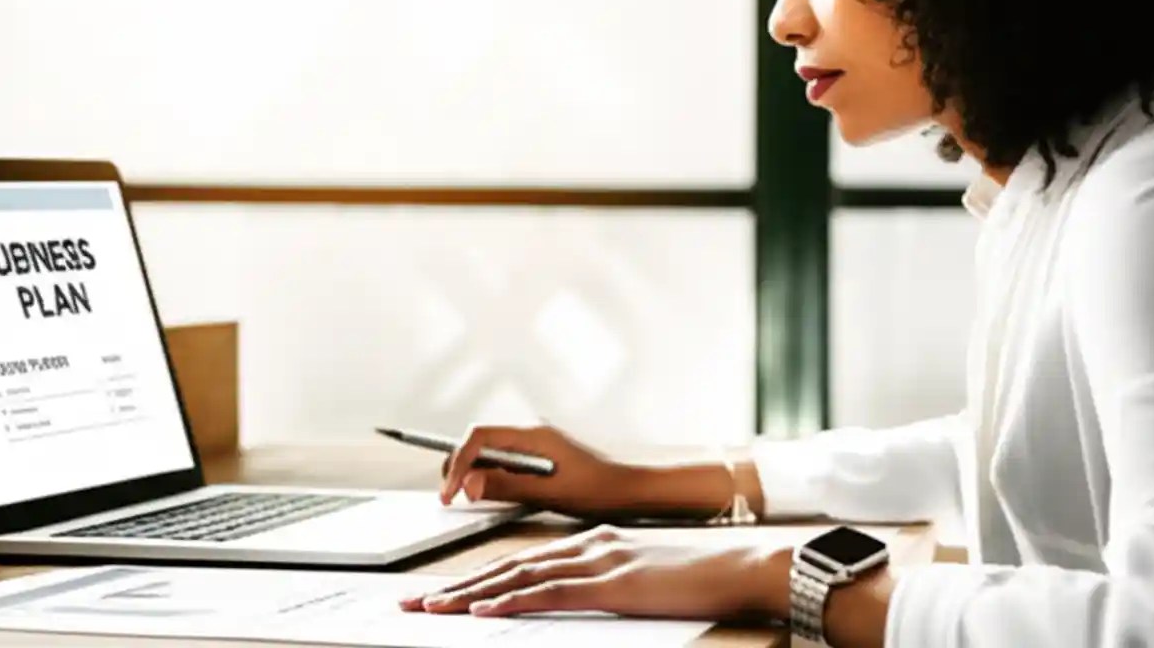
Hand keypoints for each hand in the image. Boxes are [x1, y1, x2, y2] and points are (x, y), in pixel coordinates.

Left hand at [399, 525, 791, 620]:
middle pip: (507, 565)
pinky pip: (552, 594)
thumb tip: (575, 594)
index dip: (477, 577)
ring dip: (470, 595)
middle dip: (456, 587)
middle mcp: (586, 546)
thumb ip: (605, 580)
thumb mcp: (640, 576)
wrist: (738, 567)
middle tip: (415, 604)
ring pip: (519, 577)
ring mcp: (598, 562)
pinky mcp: (612, 584)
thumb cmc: (696, 578)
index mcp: (591, 543)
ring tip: (433, 610)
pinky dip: (514, 601)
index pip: (520, 560)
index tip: (443, 594)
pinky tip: (486, 610)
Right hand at [439, 424, 637, 516]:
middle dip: (460, 466)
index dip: (458, 463)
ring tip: (469, 496)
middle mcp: (532, 432)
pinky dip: (492, 475)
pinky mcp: (540, 455)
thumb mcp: (550, 493)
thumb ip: (507, 487)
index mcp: (534, 434)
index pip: (479, 437)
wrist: (632, 488)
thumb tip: (470, 483)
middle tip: (452, 496)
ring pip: (490, 451)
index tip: (450, 491)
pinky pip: (505, 460)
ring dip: (475, 472)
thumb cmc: (600, 489)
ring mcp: (536, 442)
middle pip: (480, 441)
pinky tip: (494, 492)